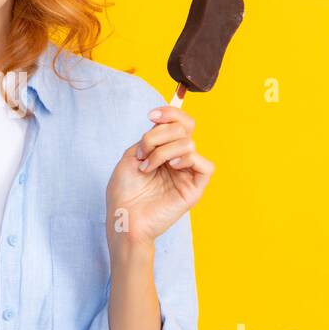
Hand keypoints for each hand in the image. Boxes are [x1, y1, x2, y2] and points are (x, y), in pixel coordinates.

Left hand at [105, 104, 214, 246]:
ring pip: (189, 143)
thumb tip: (169, 123)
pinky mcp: (194, 189)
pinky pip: (205, 165)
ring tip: (148, 168)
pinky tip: (172, 167)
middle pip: (184, 128)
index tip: (151, 116)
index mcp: (165, 150)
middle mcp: (178, 160)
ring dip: (162, 151)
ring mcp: (187, 174)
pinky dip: (188, 159)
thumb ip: (152, 137)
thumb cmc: (124, 191)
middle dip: (158, 135)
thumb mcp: (132, 154)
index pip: (180, 122)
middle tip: (142, 153)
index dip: (170, 112)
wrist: (123, 217)